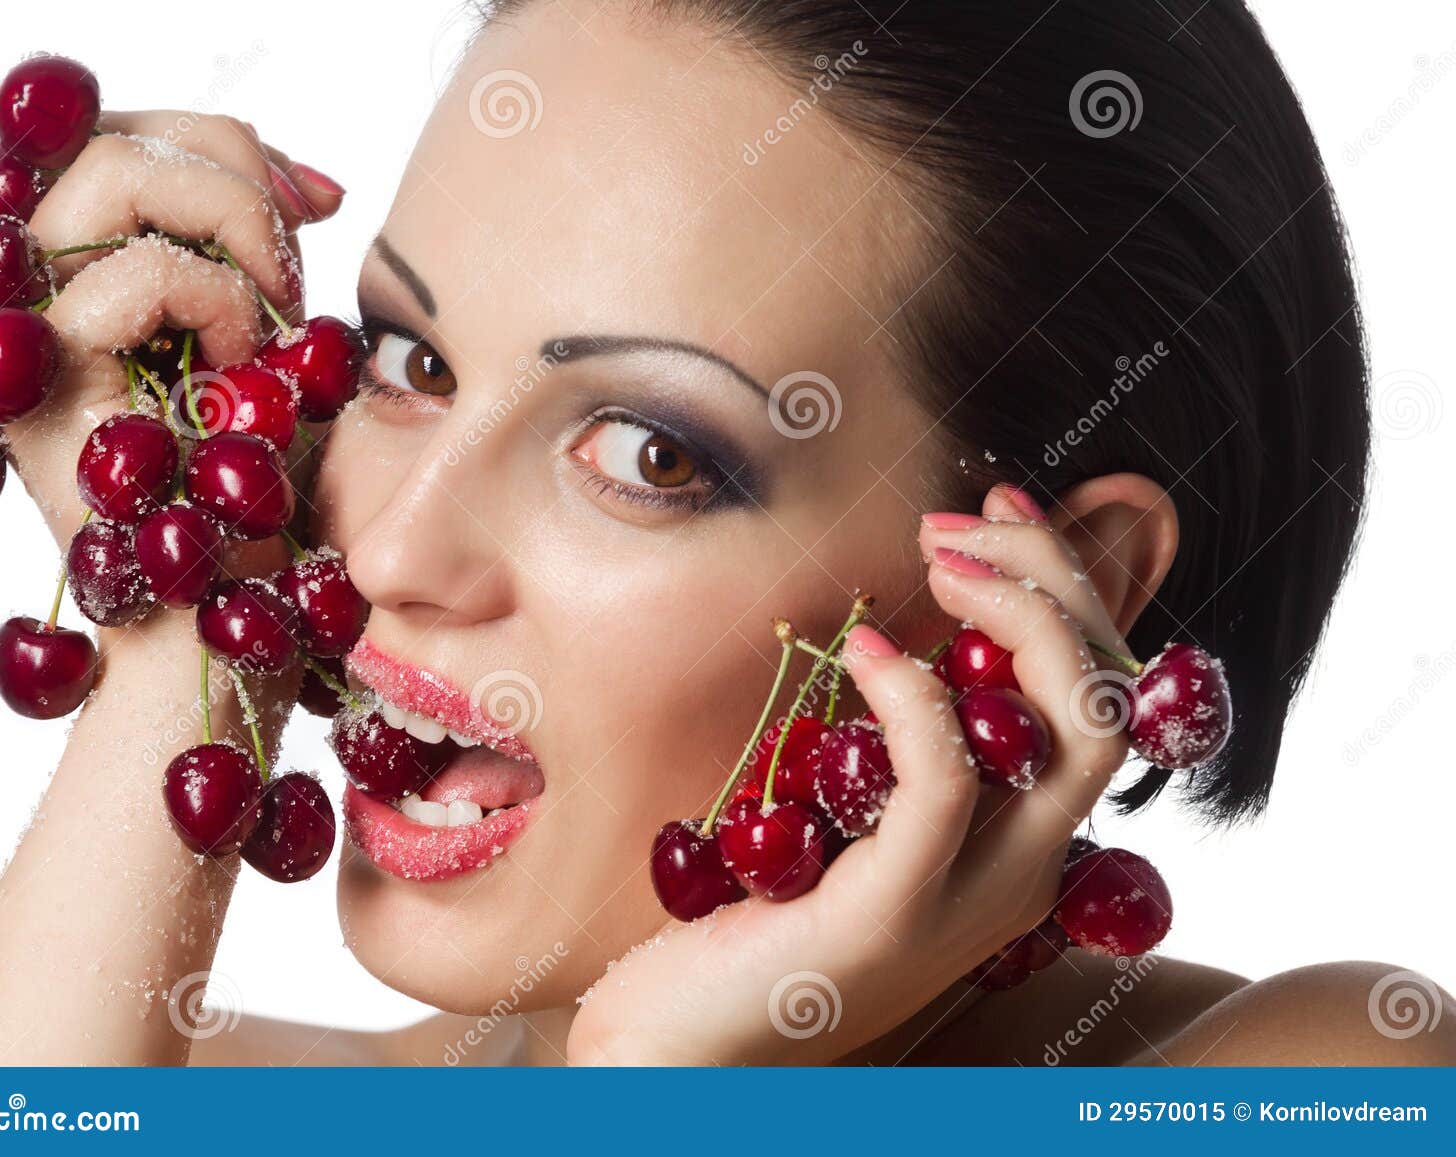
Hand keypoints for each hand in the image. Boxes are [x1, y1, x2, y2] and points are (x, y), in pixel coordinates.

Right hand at [0, 112, 342, 545]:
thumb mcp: (277, 347)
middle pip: (110, 135)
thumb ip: (266, 259)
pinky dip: (224, 301)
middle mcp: (32, 298)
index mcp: (76, 284)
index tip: (322, 203)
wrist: (228, 623)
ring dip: (232, 225)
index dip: (231, 146)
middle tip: (294, 270)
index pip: (124, 141)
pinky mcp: (43, 383)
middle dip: (236, 171)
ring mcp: (25, 336)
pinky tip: (246, 367)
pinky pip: (141, 273)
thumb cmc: (255, 499)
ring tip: (272, 321)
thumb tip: (313, 181)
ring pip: (114, 172)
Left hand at [566, 486, 1135, 1064]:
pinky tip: (868, 649)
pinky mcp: (893, 913)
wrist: (689, 1049)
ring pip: (1068, 731)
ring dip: (1019, 613)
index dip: (1064, 587)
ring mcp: (970, 898)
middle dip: (1056, 581)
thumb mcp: (843, 810)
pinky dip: (916, 698)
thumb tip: (903, 622)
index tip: (996, 511)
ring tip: (940, 552)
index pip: (1096, 696)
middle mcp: (1021, 868)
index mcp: (1015, 838)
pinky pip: (944, 784)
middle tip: (967, 520)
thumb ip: (892, 737)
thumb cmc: (758, 917)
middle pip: (1107, 699)